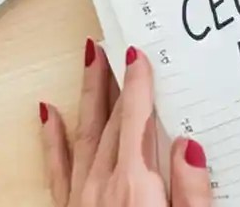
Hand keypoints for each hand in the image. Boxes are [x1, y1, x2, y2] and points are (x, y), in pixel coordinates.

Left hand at [39, 41, 212, 206]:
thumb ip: (191, 192)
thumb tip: (188, 147)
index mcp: (136, 185)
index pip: (136, 121)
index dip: (137, 85)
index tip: (136, 55)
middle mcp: (104, 185)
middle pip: (111, 121)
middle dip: (115, 81)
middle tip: (116, 47)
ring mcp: (82, 197)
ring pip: (85, 133)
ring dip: (89, 93)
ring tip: (90, 59)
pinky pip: (57, 166)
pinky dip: (53, 136)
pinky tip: (48, 112)